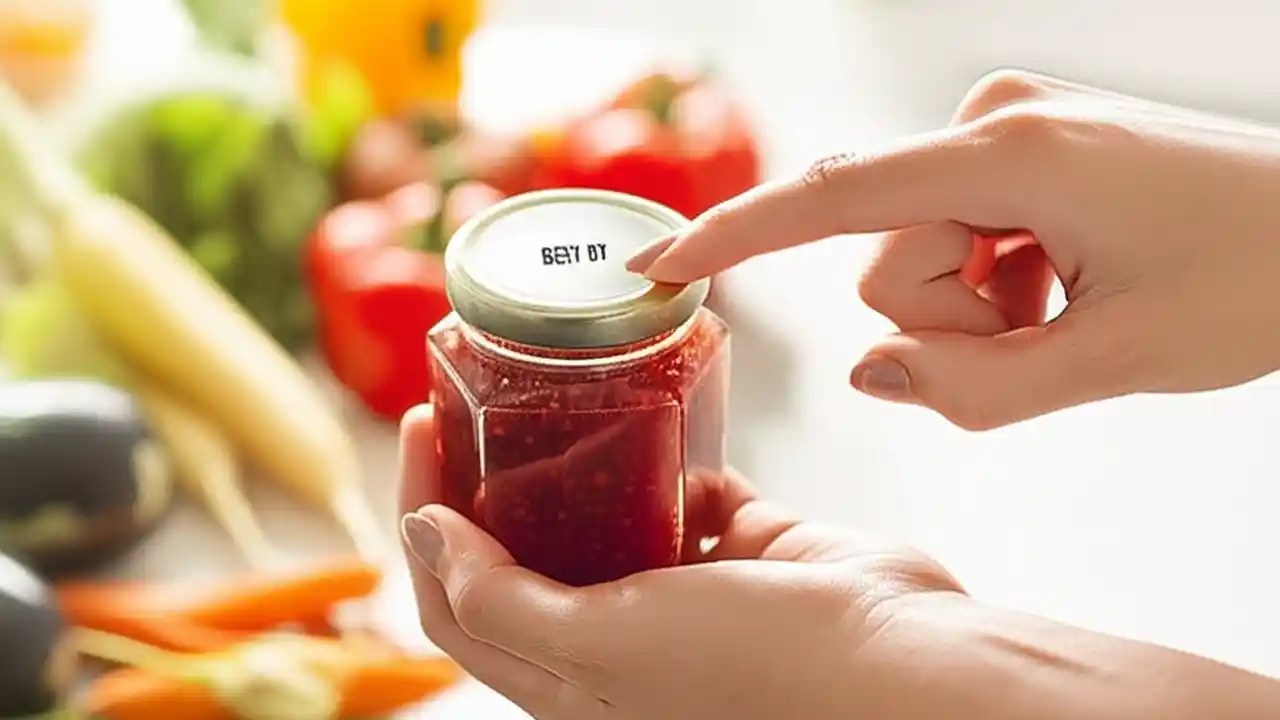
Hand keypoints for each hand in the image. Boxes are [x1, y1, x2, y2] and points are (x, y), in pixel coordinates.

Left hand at [397, 404, 961, 718]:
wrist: (908, 662)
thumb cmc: (762, 673)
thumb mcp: (608, 648)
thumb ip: (505, 601)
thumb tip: (425, 540)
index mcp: (575, 683)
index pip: (460, 601)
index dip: (424, 522)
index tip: (420, 435)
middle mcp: (622, 638)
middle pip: (523, 551)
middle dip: (482, 477)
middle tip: (465, 397)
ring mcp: (686, 591)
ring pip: (604, 510)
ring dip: (568, 455)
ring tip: (541, 386)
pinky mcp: (744, 545)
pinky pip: (687, 486)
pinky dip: (667, 448)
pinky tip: (649, 406)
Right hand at [625, 69, 1279, 429]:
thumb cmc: (1259, 276)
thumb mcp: (1116, 360)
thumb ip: (976, 388)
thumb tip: (870, 374)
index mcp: (1008, 155)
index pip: (831, 199)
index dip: (736, 235)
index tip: (658, 260)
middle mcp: (992, 125)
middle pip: (886, 266)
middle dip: (953, 322)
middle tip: (1052, 325)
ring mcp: (1006, 135)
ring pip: (920, 263)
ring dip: (983, 307)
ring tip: (1071, 299)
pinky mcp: (1020, 154)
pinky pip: (959, 242)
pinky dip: (1002, 284)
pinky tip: (1074, 276)